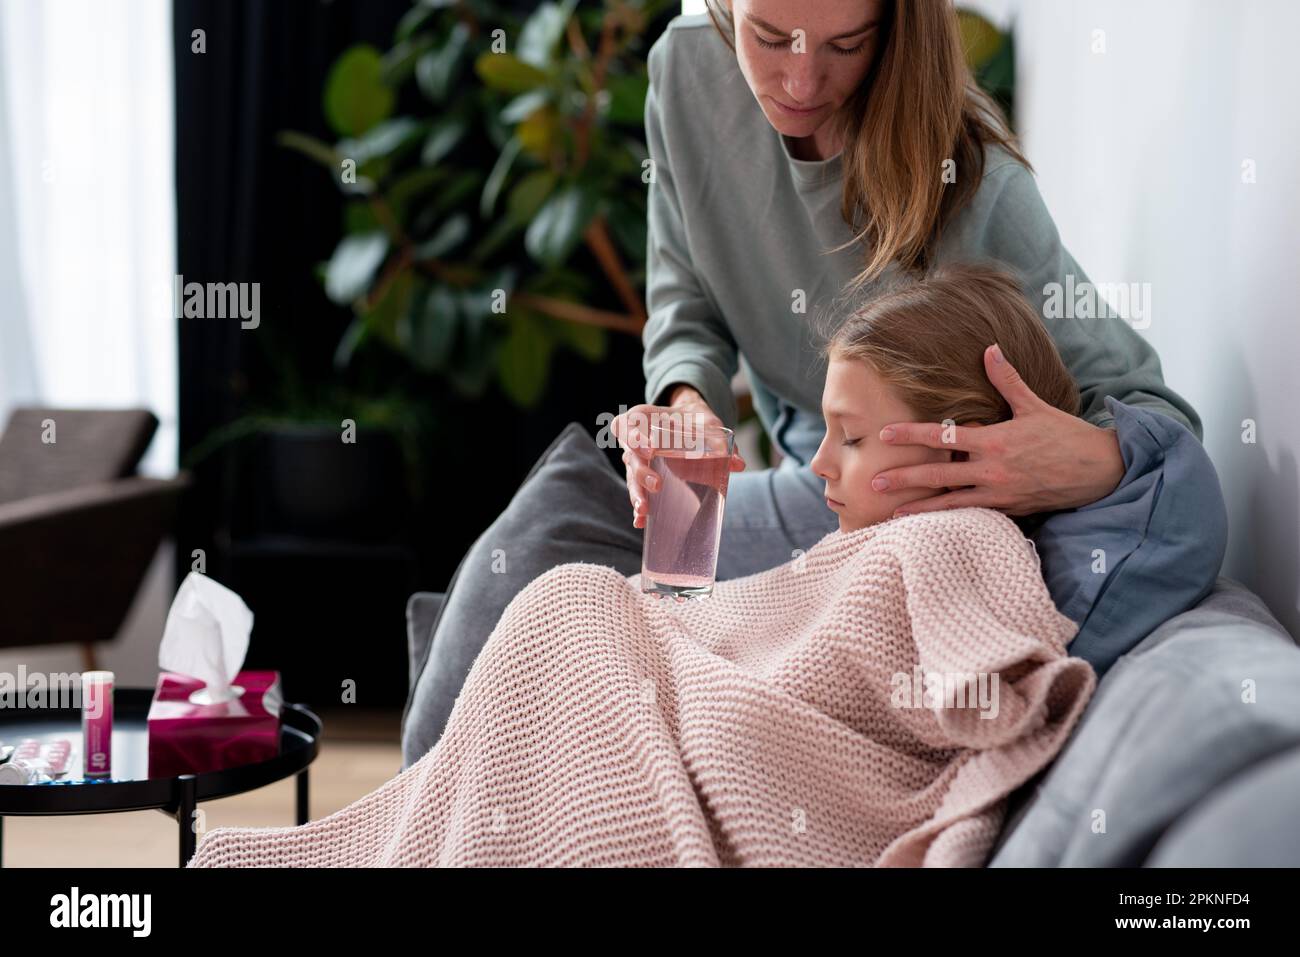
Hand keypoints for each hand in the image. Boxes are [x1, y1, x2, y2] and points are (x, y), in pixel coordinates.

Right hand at [609, 386, 745, 528]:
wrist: (690, 422)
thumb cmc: (693, 421)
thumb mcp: (708, 425)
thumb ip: (721, 441)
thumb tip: (738, 463)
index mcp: (642, 421)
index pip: (626, 426)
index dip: (633, 437)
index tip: (650, 448)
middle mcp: (635, 443)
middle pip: (630, 458)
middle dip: (640, 473)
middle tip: (655, 484)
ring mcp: (638, 462)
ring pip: (631, 478)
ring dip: (637, 494)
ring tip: (643, 510)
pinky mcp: (645, 477)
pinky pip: (638, 492)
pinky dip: (638, 508)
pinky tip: (641, 522)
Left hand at [870, 343, 1125, 517]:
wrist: (1099, 471)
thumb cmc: (1066, 435)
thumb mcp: (1035, 405)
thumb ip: (1007, 380)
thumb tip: (989, 348)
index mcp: (994, 441)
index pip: (942, 435)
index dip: (910, 434)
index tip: (883, 433)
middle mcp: (992, 470)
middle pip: (937, 475)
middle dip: (903, 479)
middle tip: (873, 484)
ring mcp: (999, 493)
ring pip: (951, 503)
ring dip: (920, 508)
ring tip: (892, 514)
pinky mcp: (1009, 509)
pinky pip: (973, 514)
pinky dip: (950, 518)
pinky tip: (930, 525)